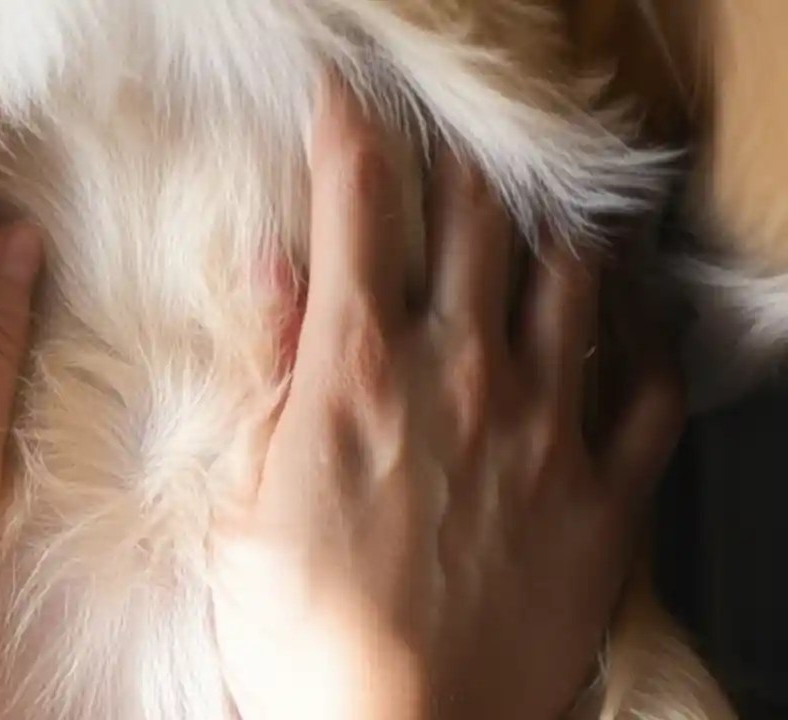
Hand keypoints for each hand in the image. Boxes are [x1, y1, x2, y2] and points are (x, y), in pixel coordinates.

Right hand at [212, 76, 682, 719]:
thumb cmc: (301, 630)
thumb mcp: (242, 495)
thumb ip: (267, 368)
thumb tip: (274, 266)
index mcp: (360, 370)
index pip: (360, 205)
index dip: (349, 132)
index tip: (341, 100)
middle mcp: (463, 374)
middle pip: (476, 220)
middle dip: (457, 168)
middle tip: (445, 156)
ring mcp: (545, 429)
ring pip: (573, 279)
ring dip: (549, 233)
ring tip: (532, 225)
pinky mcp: (605, 495)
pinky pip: (652, 388)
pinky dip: (642, 342)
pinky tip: (623, 331)